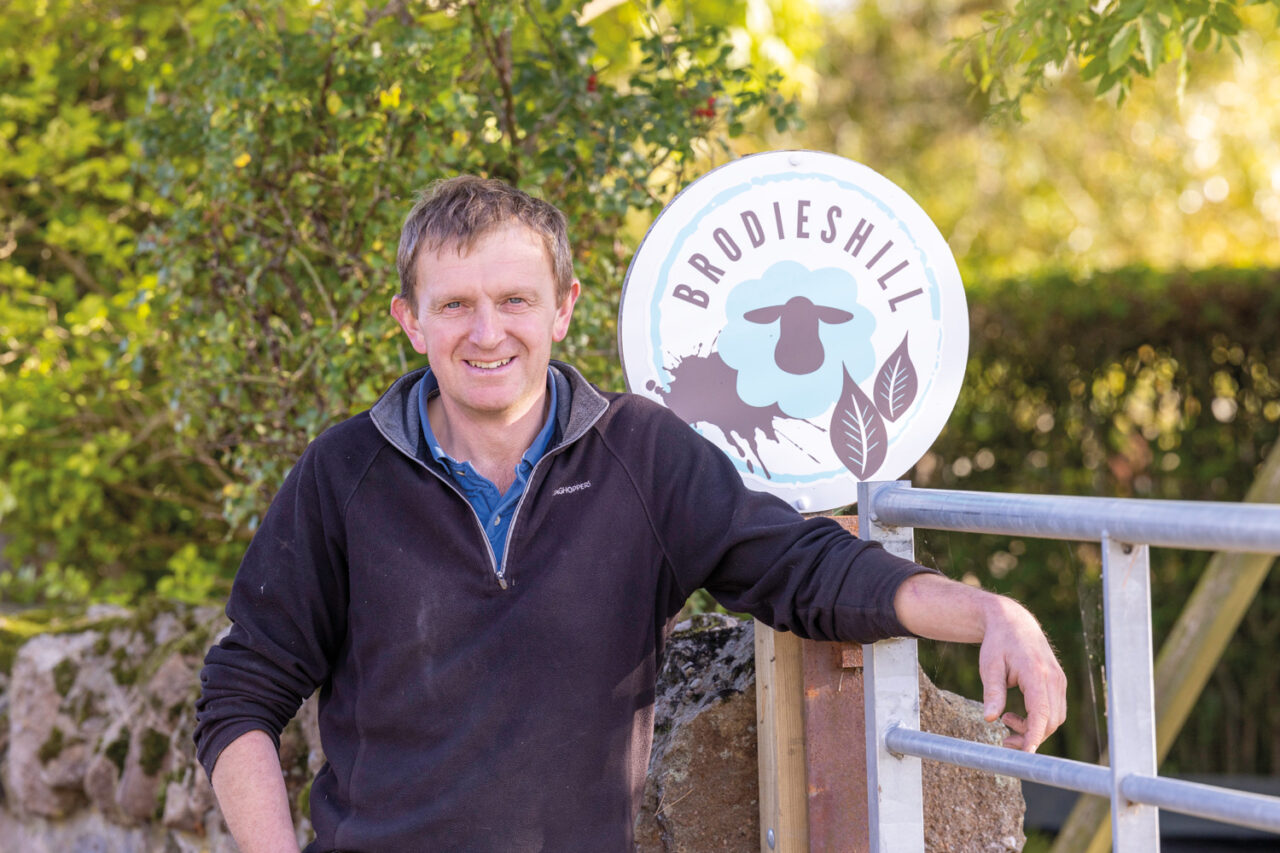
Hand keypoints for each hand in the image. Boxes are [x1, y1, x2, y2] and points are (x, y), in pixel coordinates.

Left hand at [893, 573, 1066, 751]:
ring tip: (1006, 722)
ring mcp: (1059, 680)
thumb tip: (989, 719)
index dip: (1034, 735)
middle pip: (1051, 721)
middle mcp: (1053, 678)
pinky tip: (1015, 716)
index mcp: (1036, 673)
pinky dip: (1038, 719)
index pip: (1041, 712)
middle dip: (1030, 736)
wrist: (1013, 622)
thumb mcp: (989, 666)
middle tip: (1004, 739)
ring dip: (1034, 729)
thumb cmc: (998, 643)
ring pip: (1055, 718)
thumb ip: (992, 692)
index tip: (1025, 753)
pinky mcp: (1058, 683)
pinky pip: (1054, 710)